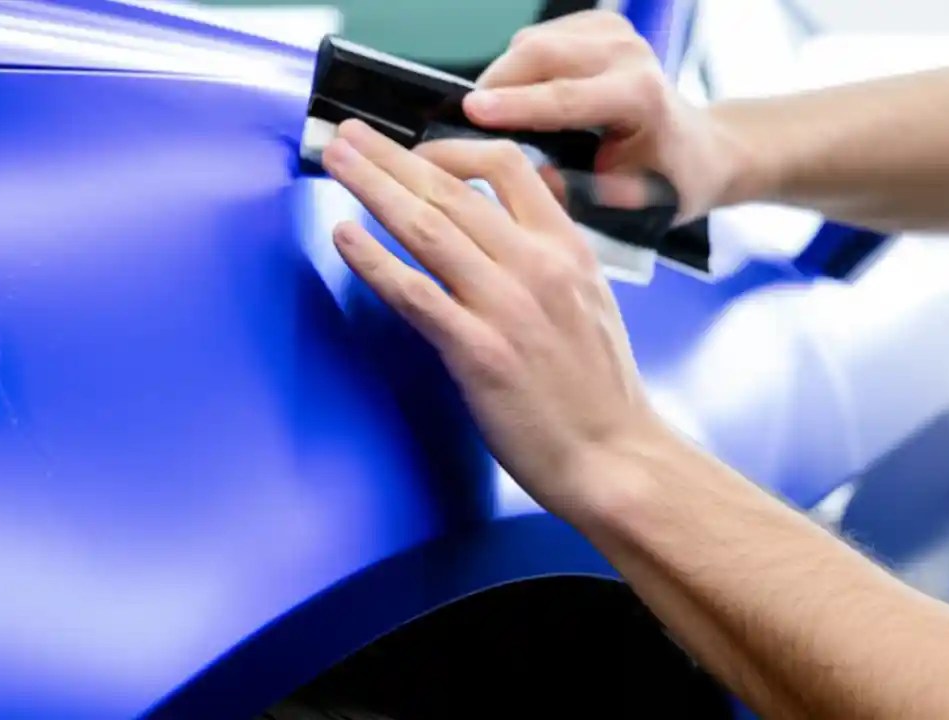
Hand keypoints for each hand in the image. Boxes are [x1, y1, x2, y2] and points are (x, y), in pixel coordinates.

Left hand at [323, 119, 666, 516]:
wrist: (615, 458)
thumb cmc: (599, 388)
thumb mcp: (592, 296)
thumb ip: (553, 250)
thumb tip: (515, 210)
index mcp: (567, 247)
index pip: (507, 166)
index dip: (450, 148)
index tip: (413, 151)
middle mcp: (537, 265)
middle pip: (451, 189)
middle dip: (389, 156)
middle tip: (345, 135)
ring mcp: (506, 307)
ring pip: (427, 228)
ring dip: (371, 188)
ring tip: (333, 162)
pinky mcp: (479, 352)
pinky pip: (416, 293)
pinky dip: (375, 260)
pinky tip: (344, 235)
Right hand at [464, 10, 750, 220]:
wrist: (698, 148)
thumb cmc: (666, 183)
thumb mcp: (631, 207)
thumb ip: (582, 195)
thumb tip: (533, 178)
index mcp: (641, 96)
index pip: (565, 97)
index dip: (514, 105)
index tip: (471, 112)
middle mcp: (628, 54)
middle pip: (538, 54)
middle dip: (493, 86)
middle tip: (461, 125)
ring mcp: (614, 32)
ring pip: (532, 43)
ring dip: (502, 78)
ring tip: (492, 119)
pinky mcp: (598, 25)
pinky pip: (537, 39)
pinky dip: (518, 68)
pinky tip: (522, 99)